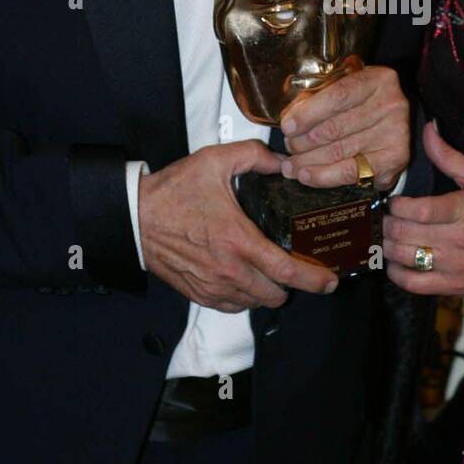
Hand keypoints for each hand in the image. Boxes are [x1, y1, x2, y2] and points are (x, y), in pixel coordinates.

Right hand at [138, 141, 337, 311]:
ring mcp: (213, 286)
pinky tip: (244, 278)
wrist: (134, 217)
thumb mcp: (215, 161)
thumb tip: (284, 162)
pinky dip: (244, 297)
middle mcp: (229, 271)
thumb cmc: (173, 191)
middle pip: (275, 295)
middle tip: (295, 267)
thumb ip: (255, 157)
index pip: (287, 272)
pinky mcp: (198, 293)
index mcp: (239, 241)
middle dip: (291, 285)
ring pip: (254, 303)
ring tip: (269, 271)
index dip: (314, 280)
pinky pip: (232, 306)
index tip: (329, 281)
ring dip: (266, 291)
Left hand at [278, 65, 409, 191]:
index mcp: (378, 79)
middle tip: (288, 148)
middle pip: (336, 127)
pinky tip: (306, 176)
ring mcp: (396, 132)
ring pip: (339, 151)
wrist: (391, 126)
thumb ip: (319, 98)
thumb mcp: (344, 90)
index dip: (308, 113)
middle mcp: (392, 103)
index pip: (338, 95)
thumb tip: (289, 121)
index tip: (287, 127)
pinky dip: (323, 176)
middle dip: (304, 141)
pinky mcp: (395, 158)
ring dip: (308, 161)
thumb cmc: (361, 106)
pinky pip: (350, 171)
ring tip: (290, 166)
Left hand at [382, 122, 463, 295]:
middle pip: (404, 233)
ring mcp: (453, 265)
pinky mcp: (452, 286)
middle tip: (389, 219)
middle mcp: (456, 239)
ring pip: (403, 257)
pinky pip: (412, 283)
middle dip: (388, 224)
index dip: (397, 206)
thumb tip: (429, 130)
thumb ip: (449, 156)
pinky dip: (396, 273)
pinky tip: (397, 262)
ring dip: (389, 245)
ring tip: (392, 237)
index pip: (418, 210)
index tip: (396, 202)